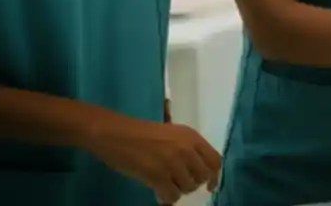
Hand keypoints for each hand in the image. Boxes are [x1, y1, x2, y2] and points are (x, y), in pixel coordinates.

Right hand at [82, 113, 221, 203]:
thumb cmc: (140, 133)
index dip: (214, 176)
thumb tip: (200, 172)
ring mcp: (173, 162)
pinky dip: (166, 197)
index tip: (209, 186)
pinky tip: (157, 191)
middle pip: (202, 176)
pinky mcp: (158, 175)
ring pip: (188, 187)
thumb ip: (187, 148)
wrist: (115, 134)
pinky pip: (172, 195)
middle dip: (192, 183)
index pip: (215, 160)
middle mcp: (186, 148)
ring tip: (164, 184)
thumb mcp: (171, 134)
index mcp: (191, 136)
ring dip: (177, 190)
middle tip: (177, 183)